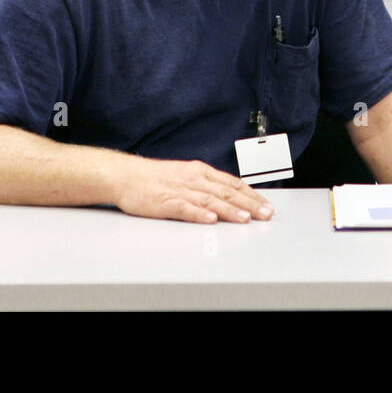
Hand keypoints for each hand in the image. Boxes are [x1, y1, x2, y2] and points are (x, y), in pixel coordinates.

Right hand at [115, 158, 274, 223]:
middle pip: (226, 192)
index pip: (232, 184)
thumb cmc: (155, 178)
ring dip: (229, 210)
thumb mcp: (186, 175)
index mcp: (200, 172)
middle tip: (265, 214)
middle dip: (248, 204)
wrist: (126, 175)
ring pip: (209, 200)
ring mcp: (179, 190)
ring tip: (245, 219)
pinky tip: (210, 220)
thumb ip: (207, 186)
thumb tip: (230, 196)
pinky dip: (198, 214)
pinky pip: (184, 208)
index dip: (251, 195)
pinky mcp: (164, 202)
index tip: (266, 205)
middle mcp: (194, 179)